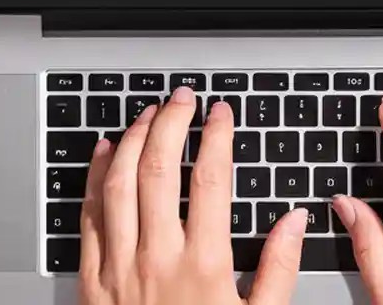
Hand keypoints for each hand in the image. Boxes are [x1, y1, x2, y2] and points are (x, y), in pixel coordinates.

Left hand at [79, 87, 308, 304]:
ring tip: (148, 115)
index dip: (215, 138)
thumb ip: (279, 269)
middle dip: (171, 123)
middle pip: (157, 170)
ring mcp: (118, 269)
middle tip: (184, 99)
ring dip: (131, 140)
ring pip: (117, 185)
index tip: (221, 115)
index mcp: (203, 267)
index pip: (209, 180)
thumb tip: (295, 221)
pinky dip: (94, 177)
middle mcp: (156, 260)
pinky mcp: (91, 282)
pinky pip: (87, 217)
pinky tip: (103, 152)